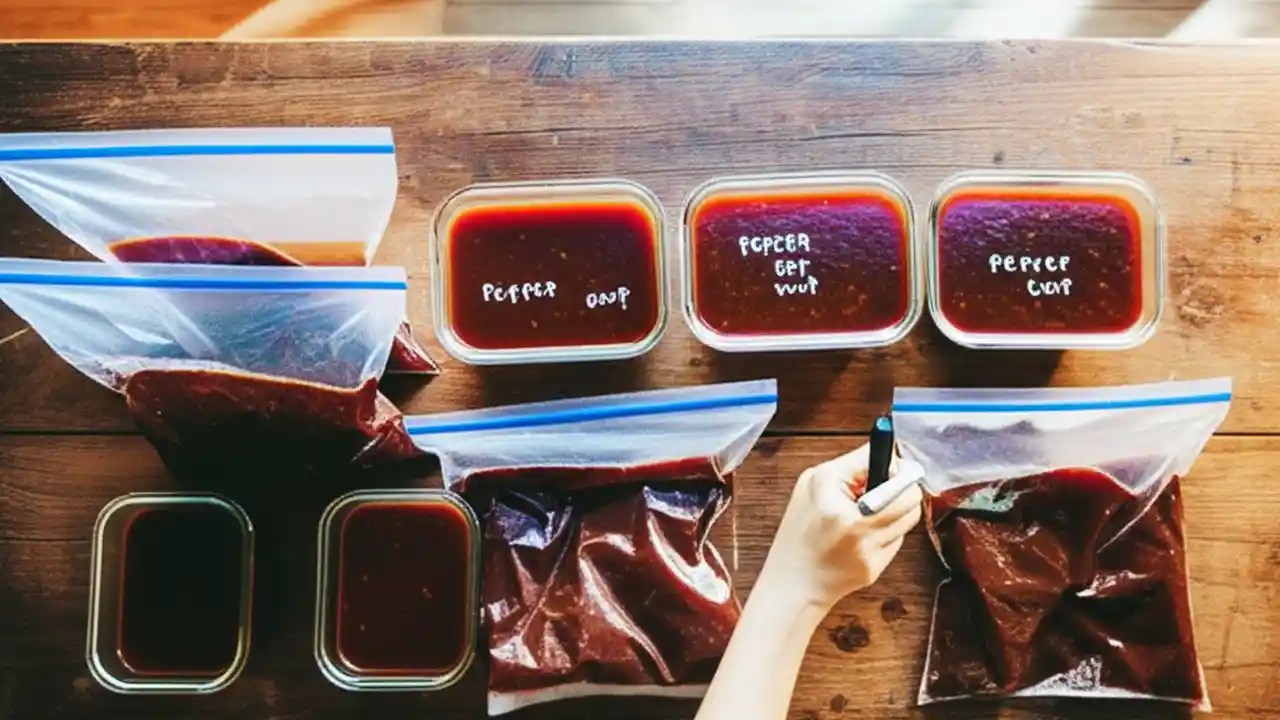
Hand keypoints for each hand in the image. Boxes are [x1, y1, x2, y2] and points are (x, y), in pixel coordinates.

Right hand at [759, 443, 923, 610]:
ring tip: (870, 513)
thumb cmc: (799, 532)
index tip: (891, 466)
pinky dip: (886, 533)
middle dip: (903, 487)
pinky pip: (896, 540)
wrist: (793, 583)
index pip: (883, 468)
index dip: (894, 465)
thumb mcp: (811, 485)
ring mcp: (867, 551)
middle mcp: (854, 526)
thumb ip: (850, 467)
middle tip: (887, 487)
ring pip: (908, 517)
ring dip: (897, 510)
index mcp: (832, 498)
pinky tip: (863, 537)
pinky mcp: (875, 569)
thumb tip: (887, 455)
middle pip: (909, 496)